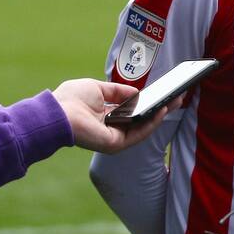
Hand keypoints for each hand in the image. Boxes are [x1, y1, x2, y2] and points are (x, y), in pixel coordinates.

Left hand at [52, 79, 181, 153]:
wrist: (58, 113)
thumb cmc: (72, 99)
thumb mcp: (98, 88)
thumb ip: (118, 91)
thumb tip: (136, 93)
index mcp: (104, 116)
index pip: (131, 112)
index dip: (146, 103)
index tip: (161, 94)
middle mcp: (110, 129)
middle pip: (140, 120)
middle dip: (159, 109)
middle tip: (176, 98)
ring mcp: (114, 138)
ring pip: (142, 128)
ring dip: (160, 115)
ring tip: (174, 102)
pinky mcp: (115, 144)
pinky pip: (138, 134)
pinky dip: (152, 123)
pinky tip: (162, 111)